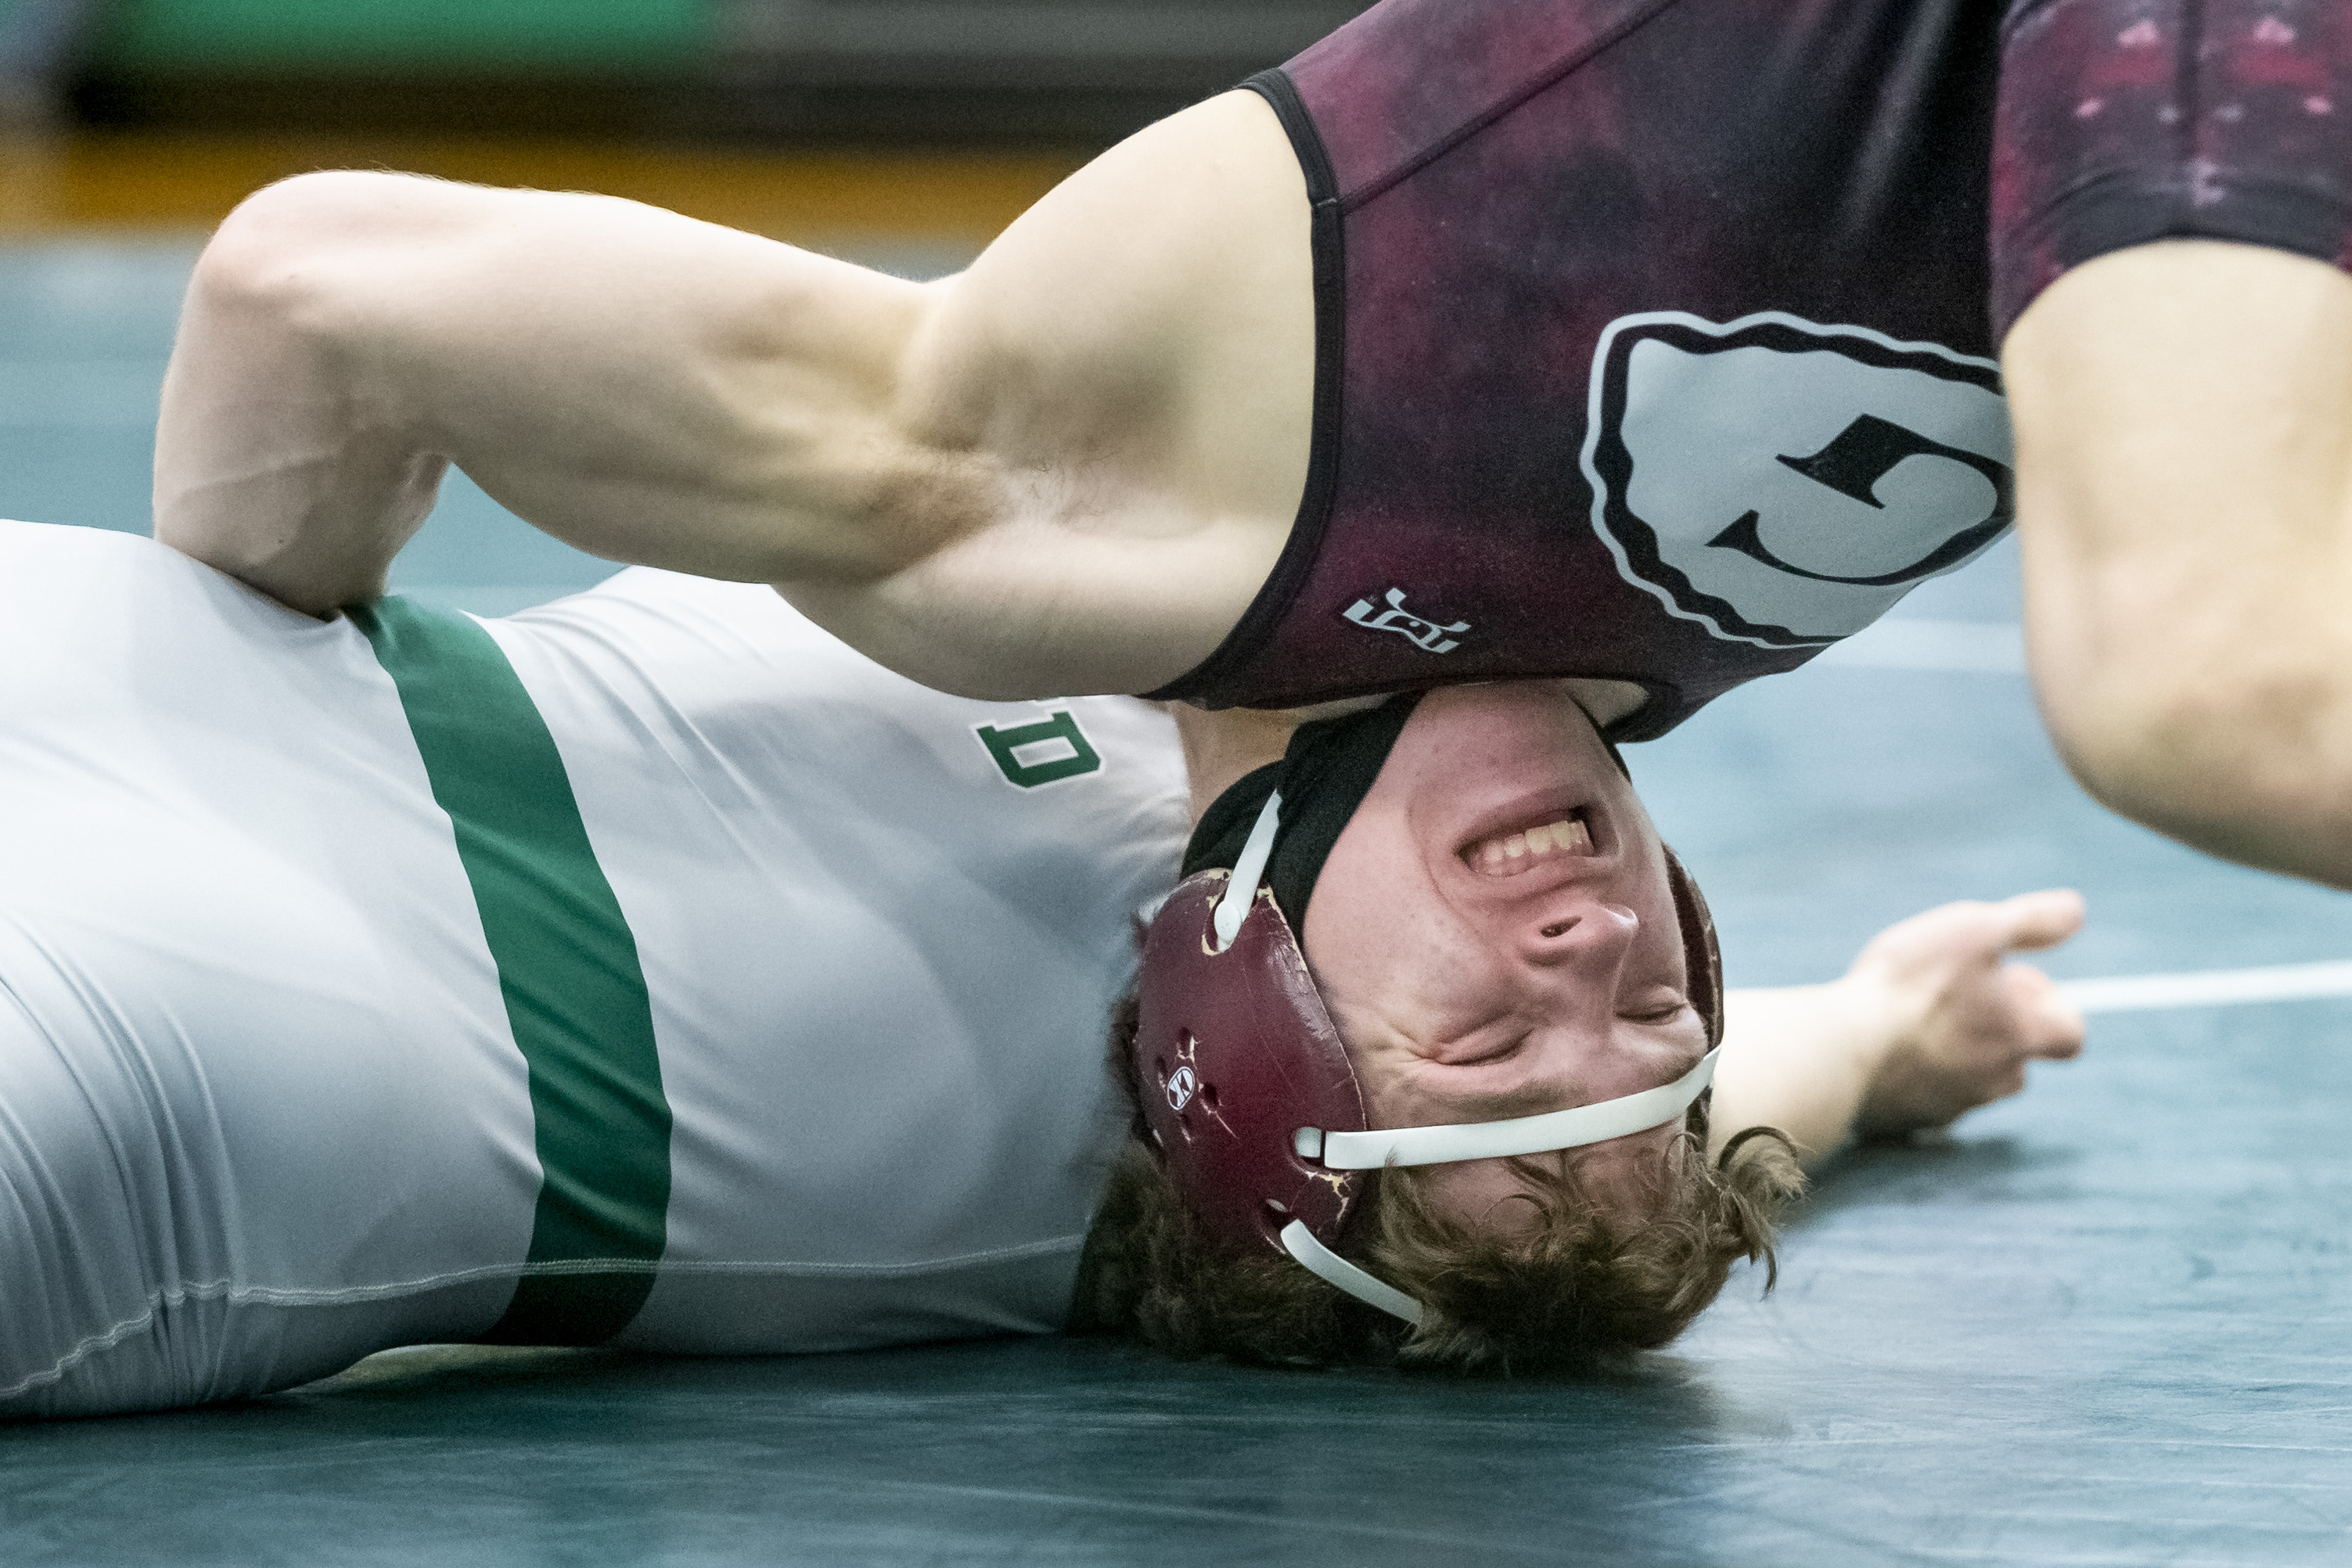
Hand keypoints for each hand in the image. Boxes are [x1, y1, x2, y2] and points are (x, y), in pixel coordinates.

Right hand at [1846, 890, 2085, 1139]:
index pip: (2070, 1033)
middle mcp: (1994, 1081)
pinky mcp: (1905, 1122)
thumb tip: (2073, 910)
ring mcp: (1949, 1106)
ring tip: (1917, 1017)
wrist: (1840, 1046)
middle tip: (1956, 992)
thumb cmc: (1909, 986)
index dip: (2049, 1003)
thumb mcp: (1973, 930)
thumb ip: (2029, 920)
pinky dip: (1915, 1074)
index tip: (2010, 979)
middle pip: (2019, 1060)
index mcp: (2021, 1038)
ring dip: (1958, 1051)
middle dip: (1998, 1026)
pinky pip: (1923, 1098)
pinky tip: (1884, 1046)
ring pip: (1972, 1080)